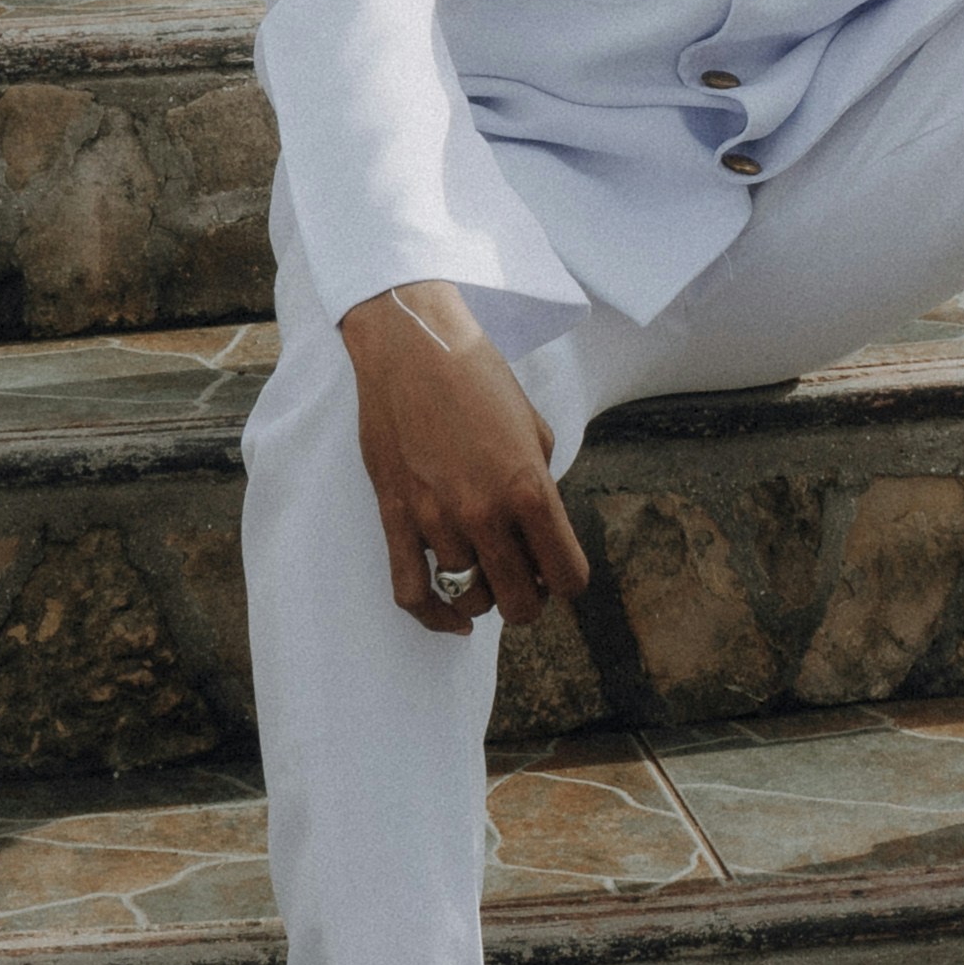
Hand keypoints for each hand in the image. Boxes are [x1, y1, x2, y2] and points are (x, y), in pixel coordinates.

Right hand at [342, 283, 581, 637]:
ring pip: (470, 601)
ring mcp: (436, 520)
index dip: (567, 579)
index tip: (556, 567)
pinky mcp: (396, 518)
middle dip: (530, 597)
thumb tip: (539, 535)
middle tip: (523, 574)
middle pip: (521, 604)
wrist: (411, 348)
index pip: (567, 576)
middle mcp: (484, 513)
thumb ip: (542, 488)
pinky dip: (434, 616)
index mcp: (529, 489)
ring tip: (486, 571)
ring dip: (484, 594)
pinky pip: (412, 593)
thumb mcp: (534, 429)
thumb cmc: (478, 378)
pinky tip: (452, 616)